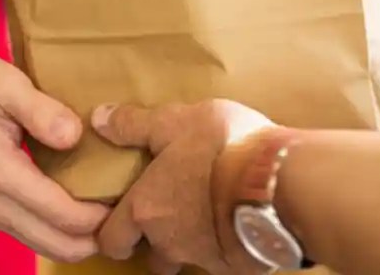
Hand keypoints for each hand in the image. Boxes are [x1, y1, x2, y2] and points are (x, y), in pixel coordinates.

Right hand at [0, 46, 108, 261]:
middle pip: (59, 244)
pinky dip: (59, 230)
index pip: (64, 215)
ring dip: (79, 236)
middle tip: (128, 205)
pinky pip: (31, 232)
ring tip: (108, 205)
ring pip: (45, 244)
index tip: (130, 192)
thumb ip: (41, 111)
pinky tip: (78, 203)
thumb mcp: (4, 81)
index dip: (103, 214)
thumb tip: (75, 137)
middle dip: (97, 234)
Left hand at [90, 100, 276, 274]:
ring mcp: (206, 258)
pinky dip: (228, 245)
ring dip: (193, 245)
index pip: (112, 239)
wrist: (280, 183)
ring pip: (190, 260)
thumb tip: (99, 119)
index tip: (120, 221)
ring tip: (207, 218)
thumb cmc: (221, 148)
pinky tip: (238, 222)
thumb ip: (136, 124)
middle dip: (156, 244)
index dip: (113, 234)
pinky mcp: (240, 265)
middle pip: (152, 257)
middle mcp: (170, 241)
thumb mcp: (176, 121)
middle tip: (169, 217)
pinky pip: (226, 260)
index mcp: (146, 209)